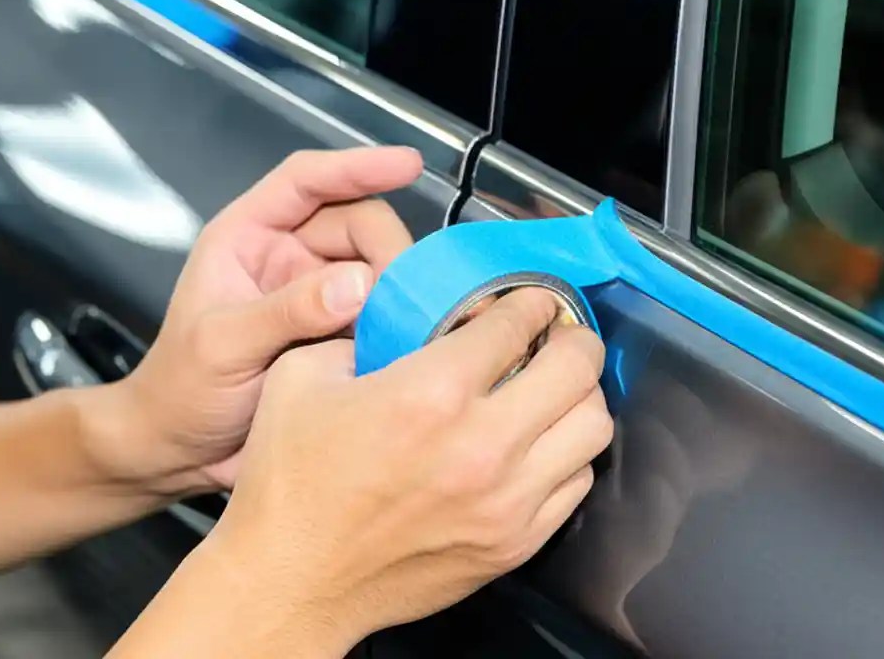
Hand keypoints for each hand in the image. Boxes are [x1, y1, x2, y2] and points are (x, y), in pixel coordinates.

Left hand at [94, 147, 420, 496]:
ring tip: (404, 328)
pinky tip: (405, 345)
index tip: (408, 164)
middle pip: (359, 225)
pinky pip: (384, 316)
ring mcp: (319, 297)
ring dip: (397, 293)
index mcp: (248, 237)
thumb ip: (287, 311)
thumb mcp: (222, 346)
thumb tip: (358, 283)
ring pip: (379, 271)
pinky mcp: (341, 336)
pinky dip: (399, 327)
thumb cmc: (179, 391)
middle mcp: (289, 257)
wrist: (181, 453)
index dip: (357, 166)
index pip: (307, 180)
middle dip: (387, 252)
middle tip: (401, 299)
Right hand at [202, 289, 612, 651]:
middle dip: (572, 338)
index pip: (518, 322)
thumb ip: (364, 335)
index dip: (530, 301)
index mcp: (432, 394)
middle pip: (577, 368)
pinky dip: (570, 456)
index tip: (529, 301)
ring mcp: (508, 501)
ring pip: (594, 427)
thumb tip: (408, 318)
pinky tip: (541, 445)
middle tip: (557, 336)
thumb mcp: (302, 378)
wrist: (291, 583)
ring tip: (555, 390)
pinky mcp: (515, 544)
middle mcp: (483, 445)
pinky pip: (577, 484)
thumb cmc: (289, 486)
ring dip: (579, 397)